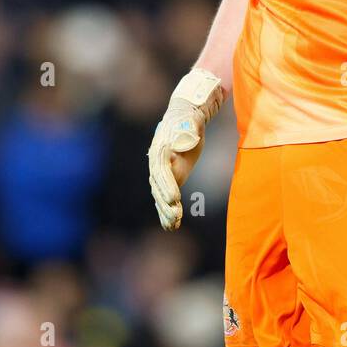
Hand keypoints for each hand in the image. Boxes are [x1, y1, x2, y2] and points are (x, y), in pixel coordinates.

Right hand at [147, 68, 224, 229]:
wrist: (182, 119)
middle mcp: (156, 163)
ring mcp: (159, 173)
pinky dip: (165, 212)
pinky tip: (171, 226)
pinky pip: (162, 198)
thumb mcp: (190, 124)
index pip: (162, 171)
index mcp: (161, 150)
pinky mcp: (165, 180)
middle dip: (166, 204)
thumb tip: (186, 140)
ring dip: (165, 212)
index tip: (175, 200)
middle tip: (176, 218)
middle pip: (158, 187)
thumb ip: (187, 133)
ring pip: (158, 195)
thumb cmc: (188, 123)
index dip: (168, 186)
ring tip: (173, 226)